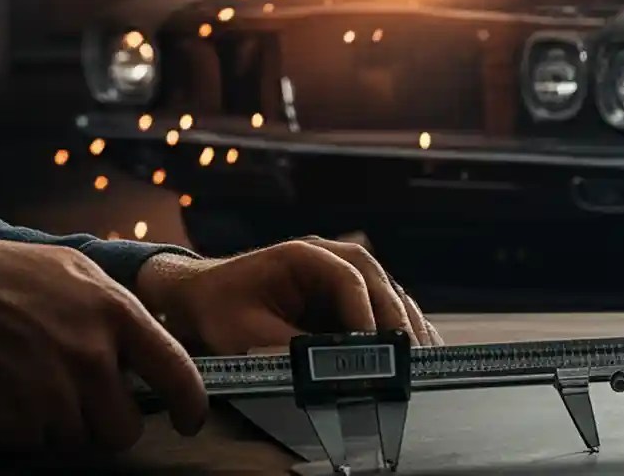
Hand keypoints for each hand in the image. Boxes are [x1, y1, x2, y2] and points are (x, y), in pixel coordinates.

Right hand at [0, 233, 205, 453]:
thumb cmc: (13, 274)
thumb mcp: (81, 274)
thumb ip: (120, 313)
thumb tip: (146, 349)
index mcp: (117, 316)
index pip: (175, 372)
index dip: (190, 404)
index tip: (189, 420)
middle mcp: (90, 357)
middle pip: (123, 430)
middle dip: (108, 424)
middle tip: (89, 405)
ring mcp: (50, 392)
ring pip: (76, 440)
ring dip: (61, 424)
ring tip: (38, 387)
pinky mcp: (11, 418)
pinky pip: (33, 444)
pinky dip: (24, 430)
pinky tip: (11, 396)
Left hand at [136, 237, 440, 355]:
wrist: (198, 297)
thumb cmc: (217, 310)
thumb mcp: (244, 333)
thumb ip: (288, 349)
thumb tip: (330, 369)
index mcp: (307, 255)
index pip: (350, 280)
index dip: (367, 315)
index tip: (379, 350)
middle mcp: (334, 257)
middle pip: (380, 285)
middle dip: (398, 323)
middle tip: (413, 360)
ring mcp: (345, 273)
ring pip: (390, 295)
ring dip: (407, 327)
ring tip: (424, 361)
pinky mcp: (348, 295)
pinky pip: (384, 307)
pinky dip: (402, 329)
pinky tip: (419, 353)